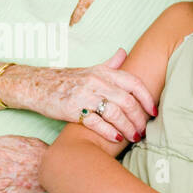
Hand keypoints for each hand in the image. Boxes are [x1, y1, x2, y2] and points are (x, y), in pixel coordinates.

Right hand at [9, 48, 154, 143]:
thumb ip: (109, 64)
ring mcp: (85, 96)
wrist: (38, 86)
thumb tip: (124, 53)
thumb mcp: (90, 69)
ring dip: (128, 128)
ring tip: (133, 137)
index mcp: (104, 72)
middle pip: (128, 101)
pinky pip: (97, 123)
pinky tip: (116, 139)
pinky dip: (109, 132)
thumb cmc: (67, 80)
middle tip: (144, 130)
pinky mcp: (74, 110)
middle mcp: (97, 82)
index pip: (134, 83)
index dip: (147, 98)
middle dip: (139, 119)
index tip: (154, 112)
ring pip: (115, 114)